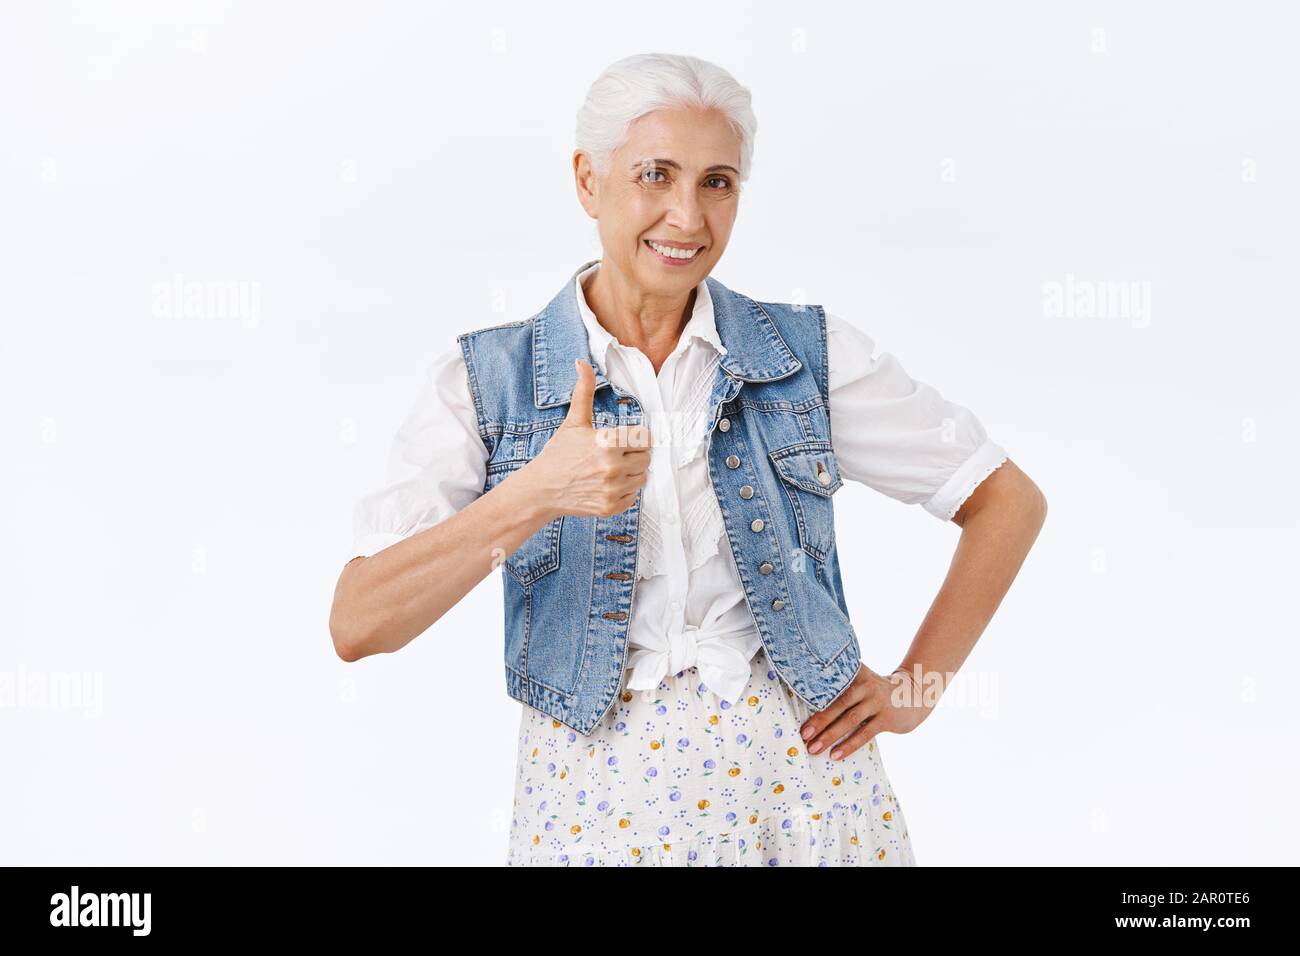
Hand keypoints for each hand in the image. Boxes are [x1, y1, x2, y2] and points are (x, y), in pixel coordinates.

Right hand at [522, 359, 653, 519]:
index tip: (623, 440)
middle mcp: (613, 467)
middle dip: (633, 455)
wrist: (541, 489)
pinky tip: (606, 484)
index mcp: (608, 442)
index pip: (645, 438)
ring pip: (642, 477)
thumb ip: (584, 392)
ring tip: (610, 469)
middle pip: (646, 458)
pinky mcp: (611, 507)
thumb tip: (582, 363)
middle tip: (614, 455)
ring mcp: (613, 489)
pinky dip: (624, 491)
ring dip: (631, 473)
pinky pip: (633, 496)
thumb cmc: (558, 453)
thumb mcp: (573, 422)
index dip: (635, 438)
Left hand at [798, 663, 932, 760]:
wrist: (915, 693)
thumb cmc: (878, 691)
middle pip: (838, 704)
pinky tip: (835, 755)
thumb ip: (843, 685)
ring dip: (830, 736)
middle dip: (819, 721)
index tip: (797, 707)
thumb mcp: (863, 681)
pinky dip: (849, 745)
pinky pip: (864, 733)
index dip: (814, 697)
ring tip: (814, 748)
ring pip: (849, 720)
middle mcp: (865, 685)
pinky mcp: (887, 718)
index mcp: (855, 675)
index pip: (832, 686)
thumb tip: (810, 700)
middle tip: (803, 734)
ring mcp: (877, 702)